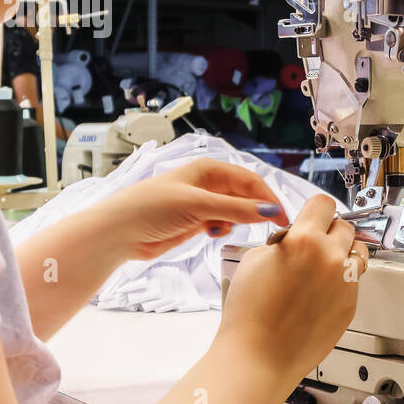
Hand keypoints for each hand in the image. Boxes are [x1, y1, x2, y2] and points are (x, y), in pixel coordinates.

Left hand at [97, 158, 291, 261]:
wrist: (120, 231)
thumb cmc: (152, 208)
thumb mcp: (199, 205)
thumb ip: (237, 209)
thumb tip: (271, 212)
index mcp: (209, 169)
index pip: (250, 181)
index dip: (269, 198)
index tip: (283, 219)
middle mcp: (208, 184)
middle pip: (245, 196)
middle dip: (255, 211)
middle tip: (267, 230)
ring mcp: (202, 203)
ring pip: (235, 212)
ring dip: (236, 221)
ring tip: (222, 229)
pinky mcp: (195, 222)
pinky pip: (221, 224)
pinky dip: (222, 229)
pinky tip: (212, 234)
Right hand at [216, 194, 367, 381]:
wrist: (258, 356)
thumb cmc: (249, 315)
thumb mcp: (254, 259)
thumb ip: (282, 241)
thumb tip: (295, 237)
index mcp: (304, 240)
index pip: (323, 203)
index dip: (315, 209)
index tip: (313, 215)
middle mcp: (330, 258)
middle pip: (343, 227)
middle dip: (327, 233)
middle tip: (311, 246)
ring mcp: (345, 283)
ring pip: (356, 253)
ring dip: (341, 255)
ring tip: (320, 268)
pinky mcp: (351, 305)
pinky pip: (353, 281)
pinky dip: (340, 282)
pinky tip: (318, 294)